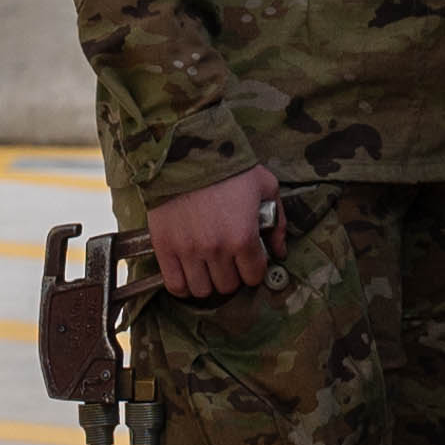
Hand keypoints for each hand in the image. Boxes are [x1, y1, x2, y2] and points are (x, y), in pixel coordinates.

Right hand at [147, 164, 283, 299]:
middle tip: (230, 262)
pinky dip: (183, 285)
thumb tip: (280, 251)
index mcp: (243, 237)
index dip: (254, 269)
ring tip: (209, 267)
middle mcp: (216, 249)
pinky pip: (175, 285)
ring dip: (208, 282)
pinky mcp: (165, 248)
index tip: (250, 261)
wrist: (187, 153)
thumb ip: (278, 222)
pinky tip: (189, 272)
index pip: (253, 276)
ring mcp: (188, 251)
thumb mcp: (266, 187)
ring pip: (202, 290)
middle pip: (228, 286)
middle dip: (233, 275)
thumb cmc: (230, 169)